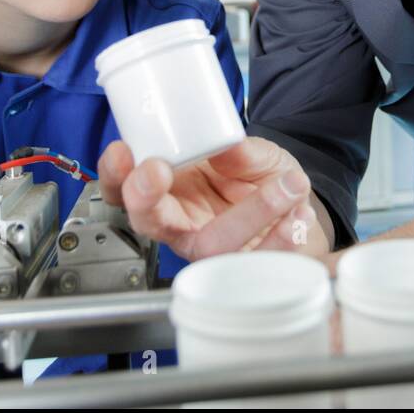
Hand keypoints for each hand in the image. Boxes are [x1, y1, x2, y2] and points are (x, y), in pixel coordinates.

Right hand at [97, 137, 327, 260]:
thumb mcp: (255, 153)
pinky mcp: (242, 270)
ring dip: (250, 214)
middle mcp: (182, 224)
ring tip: (287, 185)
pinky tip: (299, 212)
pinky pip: (256, 262)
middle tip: (156, 170)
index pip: (124, 189)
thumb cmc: (262, 178)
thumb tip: (224, 142)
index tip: (122, 151)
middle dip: (144, 197)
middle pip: (148, 222)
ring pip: (211, 244)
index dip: (115, 175)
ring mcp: (210, 250)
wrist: (296, 206)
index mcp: (171, 190)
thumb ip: (240, 150)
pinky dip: (283, 237)